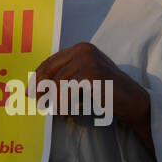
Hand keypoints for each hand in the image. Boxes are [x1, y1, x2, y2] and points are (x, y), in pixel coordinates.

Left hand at [35, 42, 153, 153]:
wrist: (132, 100)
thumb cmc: (106, 92)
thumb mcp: (83, 79)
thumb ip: (64, 77)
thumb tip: (35, 88)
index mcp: (80, 48)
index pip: (49, 61)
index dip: (37, 77)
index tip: (29, 92)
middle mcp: (83, 50)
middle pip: (49, 70)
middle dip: (40, 89)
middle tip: (36, 103)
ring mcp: (88, 60)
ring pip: (57, 84)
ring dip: (54, 101)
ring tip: (58, 112)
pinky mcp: (92, 74)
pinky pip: (67, 92)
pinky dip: (64, 105)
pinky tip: (67, 113)